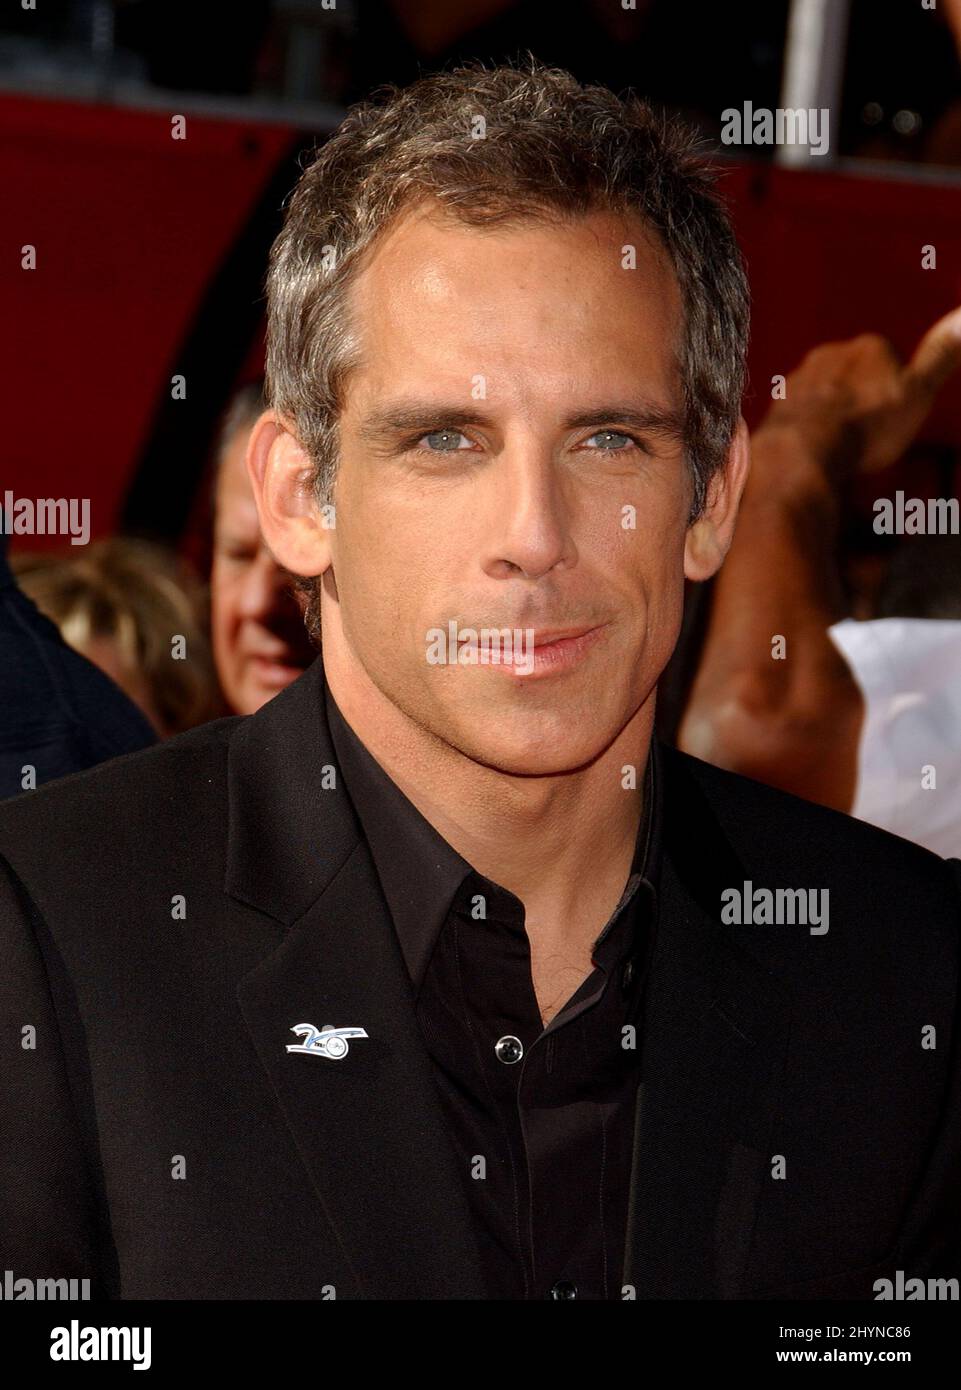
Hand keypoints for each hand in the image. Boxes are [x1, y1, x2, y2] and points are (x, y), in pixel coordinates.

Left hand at [752, 305, 960, 478]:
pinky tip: (817, 447)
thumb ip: (940, 354)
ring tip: (843, 444)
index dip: (898, 389)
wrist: (802, 452)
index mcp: (869, 346)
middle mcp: (831, 352)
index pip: (891, 359)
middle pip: (856, 374)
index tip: (896, 414)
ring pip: (827, 392)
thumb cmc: (865, 426)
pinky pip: (801, 413)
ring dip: (835, 412)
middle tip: (870, 433)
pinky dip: (809, 426)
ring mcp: (800, 377)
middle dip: (863, 398)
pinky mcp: (778, 403)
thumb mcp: (918, 392)